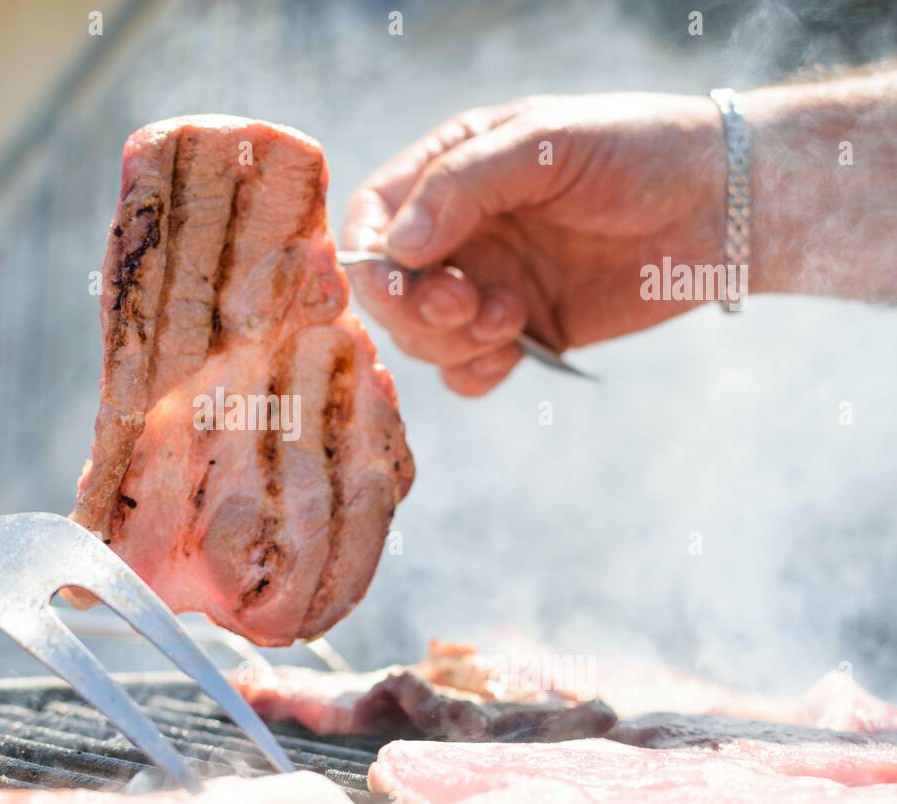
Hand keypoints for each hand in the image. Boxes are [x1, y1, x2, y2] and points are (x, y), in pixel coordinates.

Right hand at [344, 93, 724, 395]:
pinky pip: (466, 371)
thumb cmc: (636, 150)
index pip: (372, 215)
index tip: (403, 278)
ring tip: (513, 319)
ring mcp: (487, 284)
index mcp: (451, 170)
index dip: (370, 256)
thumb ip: (464, 185)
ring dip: (452, 342)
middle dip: (415, 309)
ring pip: (422, 336)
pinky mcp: (522, 331)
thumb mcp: (547, 142)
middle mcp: (459, 231)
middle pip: (388, 288)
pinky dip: (474, 373)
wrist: (722, 204)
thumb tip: (396, 247)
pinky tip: (513, 353)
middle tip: (464, 307)